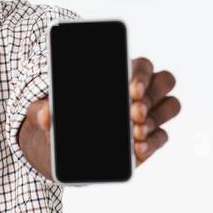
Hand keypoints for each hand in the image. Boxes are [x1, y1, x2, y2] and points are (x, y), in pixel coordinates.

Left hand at [23, 55, 179, 171]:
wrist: (60, 147)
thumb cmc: (60, 117)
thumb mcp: (44, 112)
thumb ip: (41, 111)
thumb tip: (45, 114)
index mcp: (122, 74)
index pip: (143, 65)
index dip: (141, 74)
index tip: (129, 89)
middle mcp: (142, 91)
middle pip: (164, 81)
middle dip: (150, 95)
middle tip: (132, 112)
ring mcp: (149, 115)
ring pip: (170, 106)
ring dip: (157, 117)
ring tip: (135, 131)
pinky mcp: (149, 140)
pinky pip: (162, 136)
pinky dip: (153, 142)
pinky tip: (137, 147)